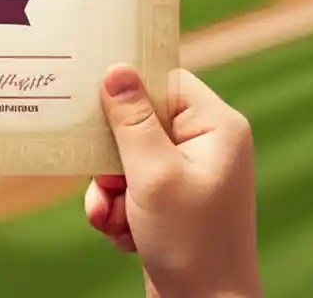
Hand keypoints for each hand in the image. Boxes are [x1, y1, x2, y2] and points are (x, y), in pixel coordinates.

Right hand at [84, 66, 261, 297]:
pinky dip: (118, 208)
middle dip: (112, 157)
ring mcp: (189, 174)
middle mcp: (206, 144)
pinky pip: (130, 186)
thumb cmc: (191, 243)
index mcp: (216, 127)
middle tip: (106, 182)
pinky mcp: (172, 200)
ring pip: (127, 157)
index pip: (165, 81)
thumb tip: (116, 70)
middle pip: (139, 120)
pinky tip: (123, 233)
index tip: (96, 103)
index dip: (129, 91)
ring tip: (113, 217)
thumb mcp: (153, 175)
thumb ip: (132, 120)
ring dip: (110, 189)